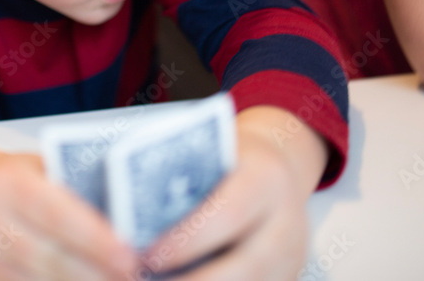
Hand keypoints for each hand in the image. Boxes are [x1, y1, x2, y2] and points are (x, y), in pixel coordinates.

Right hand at [0, 153, 139, 280]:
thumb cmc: (21, 180)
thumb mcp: (44, 169)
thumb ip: (76, 188)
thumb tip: (128, 220)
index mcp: (9, 183)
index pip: (56, 214)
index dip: (94, 239)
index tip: (128, 255)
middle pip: (50, 256)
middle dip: (95, 271)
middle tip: (131, 276)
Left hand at [141, 128, 310, 279]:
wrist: (276, 173)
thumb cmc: (228, 162)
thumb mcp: (209, 155)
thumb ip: (180, 180)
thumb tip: (131, 219)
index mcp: (265, 177)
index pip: (225, 215)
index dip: (185, 241)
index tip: (145, 255)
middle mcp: (287, 221)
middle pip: (241, 268)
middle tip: (144, 276)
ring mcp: (291, 257)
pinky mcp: (287, 278)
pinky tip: (180, 280)